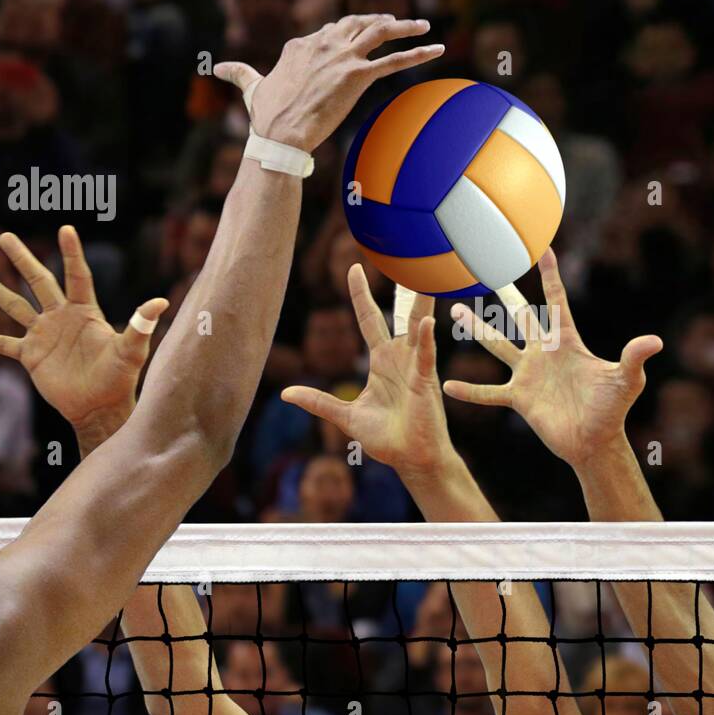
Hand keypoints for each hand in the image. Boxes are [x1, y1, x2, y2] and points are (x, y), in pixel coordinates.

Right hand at [0, 226, 167, 430]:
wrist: (100, 407)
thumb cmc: (120, 377)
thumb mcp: (131, 350)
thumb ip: (141, 325)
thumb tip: (162, 300)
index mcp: (84, 311)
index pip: (76, 276)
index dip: (72, 253)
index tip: (66, 228)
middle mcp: (61, 317)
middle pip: (38, 281)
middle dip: (22, 259)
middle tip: (5, 237)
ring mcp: (43, 335)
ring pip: (13, 306)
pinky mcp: (31, 356)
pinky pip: (3, 344)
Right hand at [213, 15, 443, 150]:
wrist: (281, 134)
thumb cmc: (267, 116)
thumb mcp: (251, 87)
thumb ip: (239, 73)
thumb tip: (216, 67)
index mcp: (302, 45)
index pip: (330, 30)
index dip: (347, 30)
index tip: (360, 32)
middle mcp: (323, 44)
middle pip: (358, 23)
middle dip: (378, 19)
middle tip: (396, 21)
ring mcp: (342, 58)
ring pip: (380, 32)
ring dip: (404, 27)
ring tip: (423, 26)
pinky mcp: (358, 77)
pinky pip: (395, 61)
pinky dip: (418, 53)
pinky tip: (436, 49)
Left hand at [281, 266, 451, 477]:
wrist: (411, 460)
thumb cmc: (386, 439)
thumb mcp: (345, 417)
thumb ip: (318, 401)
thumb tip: (285, 393)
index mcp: (382, 361)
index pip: (369, 319)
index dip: (361, 294)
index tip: (354, 268)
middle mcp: (400, 358)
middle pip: (401, 313)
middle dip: (403, 286)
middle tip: (407, 255)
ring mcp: (415, 367)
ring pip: (419, 327)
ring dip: (423, 303)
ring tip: (427, 276)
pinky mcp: (426, 382)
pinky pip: (426, 356)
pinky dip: (426, 340)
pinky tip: (427, 323)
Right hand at [442, 250, 662, 466]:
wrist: (594, 442)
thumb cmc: (612, 410)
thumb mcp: (625, 380)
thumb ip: (634, 358)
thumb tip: (654, 341)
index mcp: (566, 342)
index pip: (556, 301)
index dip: (550, 276)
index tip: (543, 248)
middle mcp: (544, 353)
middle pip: (521, 316)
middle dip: (505, 294)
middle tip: (489, 269)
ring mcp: (528, 374)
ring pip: (497, 346)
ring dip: (477, 329)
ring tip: (455, 311)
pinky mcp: (519, 398)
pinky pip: (488, 393)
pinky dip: (469, 391)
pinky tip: (447, 385)